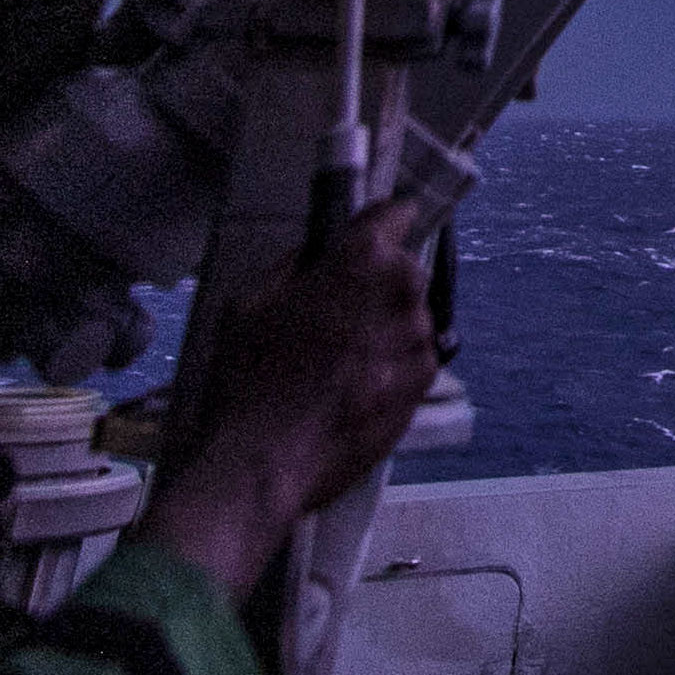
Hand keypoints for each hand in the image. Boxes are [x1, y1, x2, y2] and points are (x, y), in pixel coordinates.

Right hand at [123, 197, 439, 601]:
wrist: (268, 461)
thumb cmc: (250, 377)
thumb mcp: (251, 302)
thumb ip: (297, 265)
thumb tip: (320, 253)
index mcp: (363, 260)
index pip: (394, 214)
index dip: (380, 222)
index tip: (369, 234)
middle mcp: (403, 293)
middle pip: (403, 271)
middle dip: (376, 284)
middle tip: (336, 315)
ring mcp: (418, 342)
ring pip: (410, 318)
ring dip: (385, 328)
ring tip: (341, 362)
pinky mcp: (424, 386)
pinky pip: (413, 359)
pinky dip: (391, 366)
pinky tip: (354, 388)